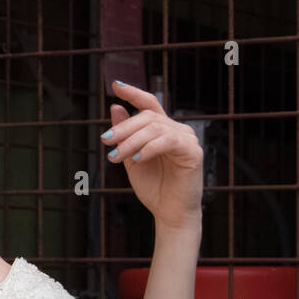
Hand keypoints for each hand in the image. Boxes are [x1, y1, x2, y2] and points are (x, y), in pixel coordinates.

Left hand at [103, 81, 202, 230]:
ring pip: (155, 128)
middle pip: (148, 117)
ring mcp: (187, 139)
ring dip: (131, 141)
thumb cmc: (153, 188)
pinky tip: (137, 159)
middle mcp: (177, 130)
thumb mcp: (131, 158)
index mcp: (163, 130)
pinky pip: (168, 141)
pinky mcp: (193, 152)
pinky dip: (150, 148)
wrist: (169, 213)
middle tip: (106, 141)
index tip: (115, 86)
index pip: (149, 105)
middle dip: (124, 128)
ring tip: (116, 157)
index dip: (133, 93)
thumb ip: (125, 135)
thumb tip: (115, 107)